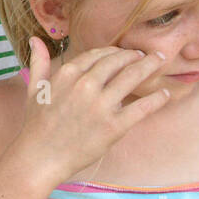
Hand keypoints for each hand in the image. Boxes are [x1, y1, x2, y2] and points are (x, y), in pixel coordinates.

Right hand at [21, 37, 172, 188]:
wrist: (40, 157)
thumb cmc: (36, 125)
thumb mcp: (34, 89)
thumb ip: (39, 63)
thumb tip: (35, 40)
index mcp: (68, 74)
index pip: (98, 54)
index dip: (114, 52)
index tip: (124, 53)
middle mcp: (86, 85)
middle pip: (118, 61)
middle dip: (135, 55)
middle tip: (147, 55)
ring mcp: (101, 105)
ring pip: (132, 77)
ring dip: (149, 66)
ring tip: (159, 62)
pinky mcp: (114, 126)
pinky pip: (142, 107)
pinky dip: (157, 99)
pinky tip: (164, 93)